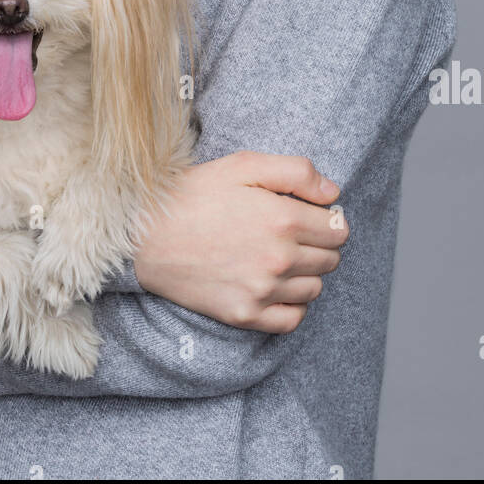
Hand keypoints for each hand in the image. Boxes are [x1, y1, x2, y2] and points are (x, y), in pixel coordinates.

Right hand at [132, 152, 348, 332]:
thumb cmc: (193, 194)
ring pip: (315, 288)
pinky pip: (293, 319)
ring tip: (279, 256)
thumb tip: (333, 192)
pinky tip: (275, 286)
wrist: (145, 235)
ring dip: (306, 273)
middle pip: (330, 259)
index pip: (338, 229)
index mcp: (282, 218)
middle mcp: (278, 258)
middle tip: (292, 233)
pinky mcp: (245, 315)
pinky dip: (292, 304)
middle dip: (320, 244)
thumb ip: (296, 172)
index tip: (312, 215)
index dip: (329, 219)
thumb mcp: (244, 165)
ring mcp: (262, 290)